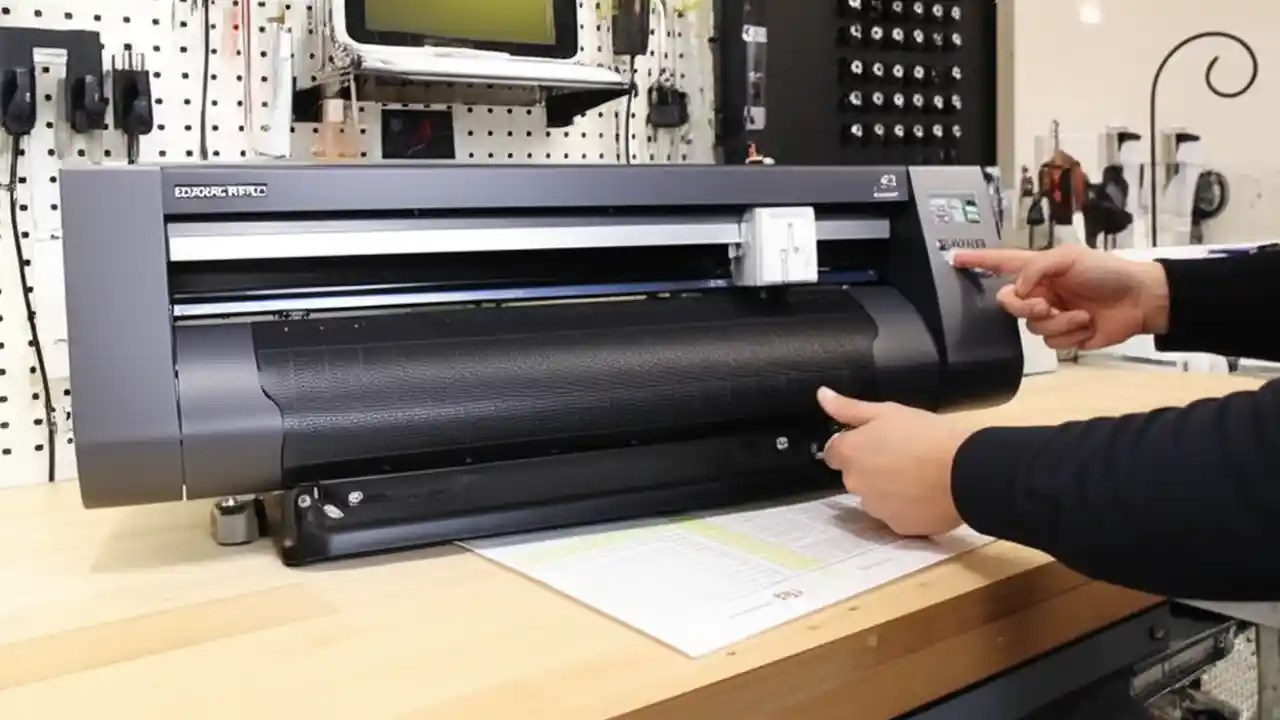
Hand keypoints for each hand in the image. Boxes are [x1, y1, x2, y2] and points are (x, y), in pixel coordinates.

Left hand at [818, 387, 969, 536]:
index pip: (834, 452)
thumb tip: (822, 396)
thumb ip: (849, 408)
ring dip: (887, 489)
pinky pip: (895, 515)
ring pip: (874, 497)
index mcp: (850, 453)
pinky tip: (925, 494)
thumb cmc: (927, 435)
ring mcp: (876, 508)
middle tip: (902, 455)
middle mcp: (855, 484)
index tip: (875, 441)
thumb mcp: (887, 411)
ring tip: (917, 475)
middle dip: (871, 467)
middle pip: (855, 475)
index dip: (853, 445)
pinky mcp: (897, 527)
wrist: (966, 471)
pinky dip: (906, 507)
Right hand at [952, 245, 1170, 350]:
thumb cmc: (1108, 271)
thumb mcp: (1071, 257)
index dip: (977, 261)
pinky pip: (1051, 342)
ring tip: (1081, 315)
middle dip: (1025, 306)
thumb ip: (1037, 267)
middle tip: (1046, 304)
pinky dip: (1070, 335)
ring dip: (1059, 322)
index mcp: (1038, 269)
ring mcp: (1051, 314)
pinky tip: (1086, 325)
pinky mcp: (1065, 336)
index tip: (954, 259)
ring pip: (1032, 326)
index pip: (1000, 263)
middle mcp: (1040, 291)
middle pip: (1009, 303)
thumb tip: (1019, 289)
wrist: (1139, 301)